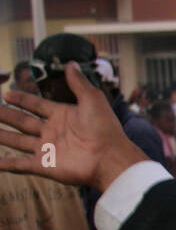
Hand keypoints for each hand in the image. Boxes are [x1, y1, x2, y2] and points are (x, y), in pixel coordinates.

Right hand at [0, 61, 145, 192]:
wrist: (111, 158)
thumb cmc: (106, 129)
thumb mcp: (92, 99)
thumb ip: (79, 82)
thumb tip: (71, 63)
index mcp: (62, 116)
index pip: (35, 105)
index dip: (21, 99)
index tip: (7, 92)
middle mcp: (52, 132)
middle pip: (22, 122)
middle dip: (5, 115)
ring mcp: (47, 150)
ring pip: (17, 141)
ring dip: (2, 136)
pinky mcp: (45, 166)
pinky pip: (21, 165)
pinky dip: (7, 164)